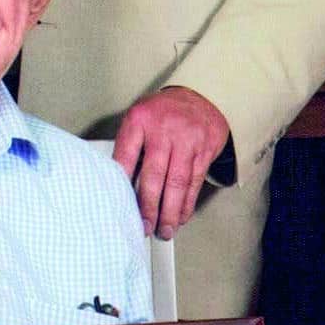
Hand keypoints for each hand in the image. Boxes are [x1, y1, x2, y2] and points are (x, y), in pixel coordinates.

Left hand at [112, 87, 230, 237]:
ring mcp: (188, 139)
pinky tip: (182, 215)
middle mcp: (164, 129)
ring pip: (178, 182)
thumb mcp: (140, 119)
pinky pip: (195, 181)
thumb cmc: (164, 114)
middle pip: (155, 175)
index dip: (121, 184)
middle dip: (150, 206)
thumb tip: (120, 186)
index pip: (125, 155)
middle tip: (146, 227)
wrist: (201, 96)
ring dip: (171, 211)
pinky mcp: (205, 149)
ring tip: (165, 229)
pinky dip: (188, 203)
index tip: (118, 206)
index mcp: (140, 120)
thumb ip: (130, 147)